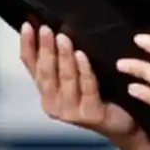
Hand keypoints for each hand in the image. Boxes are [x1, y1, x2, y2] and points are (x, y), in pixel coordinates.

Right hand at [20, 23, 141, 142]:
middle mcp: (52, 104)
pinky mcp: (89, 115)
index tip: (27, 26)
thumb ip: (61, 61)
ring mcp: (69, 112)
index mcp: (46, 91)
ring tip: (63, 38)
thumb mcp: (75, 75)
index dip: (27, 45)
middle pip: (46, 72)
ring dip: (63, 56)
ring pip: (65, 78)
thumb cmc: (98, 95)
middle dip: (46, 49)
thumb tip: (54, 31)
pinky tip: (81, 55)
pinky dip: (83, 69)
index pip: (31, 65)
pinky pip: (86, 87)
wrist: (122, 123)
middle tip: (47, 29)